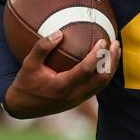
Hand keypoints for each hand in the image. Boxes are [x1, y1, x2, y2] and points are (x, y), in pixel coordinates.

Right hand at [4, 31, 119, 119]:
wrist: (23, 107)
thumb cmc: (25, 83)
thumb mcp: (28, 63)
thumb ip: (42, 47)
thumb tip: (59, 32)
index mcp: (63, 86)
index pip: (86, 70)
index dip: (97, 55)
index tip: (103, 40)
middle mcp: (74, 94)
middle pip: (102, 78)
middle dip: (112, 60)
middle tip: (115, 43)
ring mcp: (79, 99)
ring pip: (103, 84)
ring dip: (112, 67)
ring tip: (115, 50)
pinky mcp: (80, 100)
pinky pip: (98, 87)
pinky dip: (105, 73)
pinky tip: (106, 61)